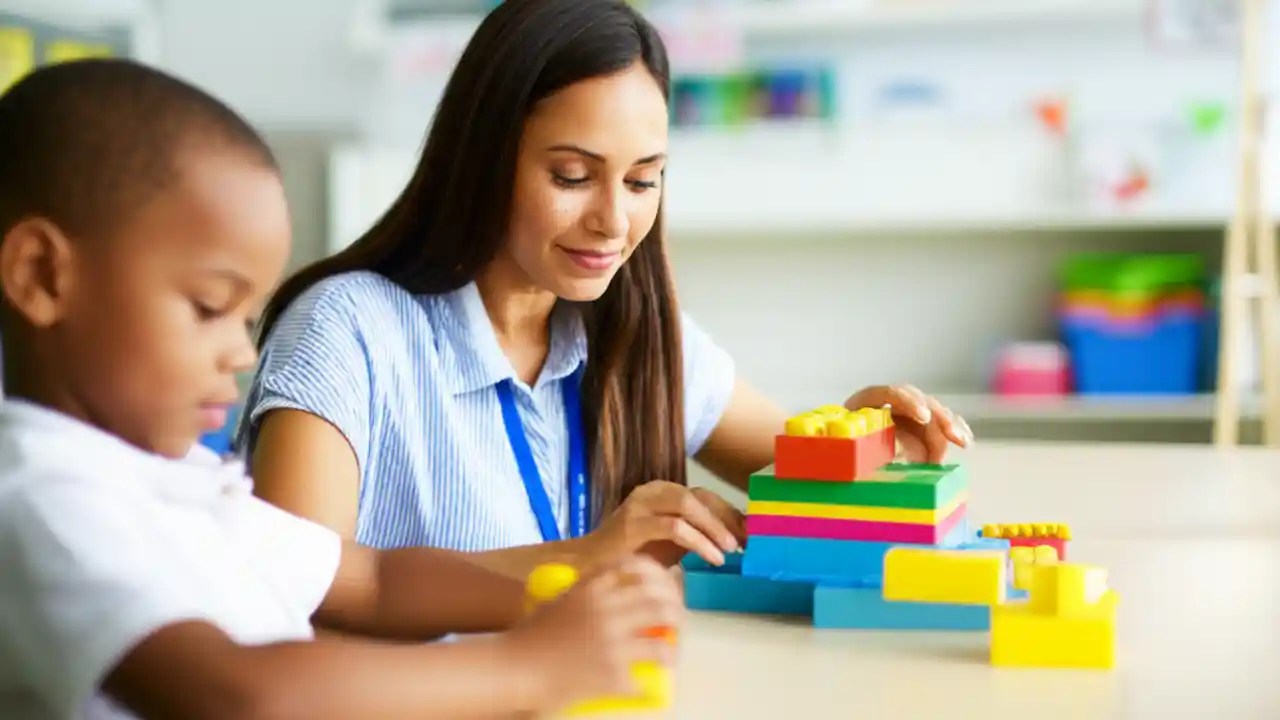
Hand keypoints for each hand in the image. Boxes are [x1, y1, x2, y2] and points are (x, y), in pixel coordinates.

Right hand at [506, 556, 683, 711]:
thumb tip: (614, 591)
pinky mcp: (612, 674)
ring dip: (671, 650)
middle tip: (676, 622)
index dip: (659, 577)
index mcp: (593, 588)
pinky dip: (645, 686)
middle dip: (675, 611)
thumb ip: (587, 590)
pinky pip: (642, 681)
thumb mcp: (559, 600)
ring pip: (661, 642)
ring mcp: (613, 642)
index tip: (665, 587)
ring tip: (671, 655)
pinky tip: (646, 688)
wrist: (514, 667)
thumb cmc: (530, 635)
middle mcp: (608, 610)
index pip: (639, 569)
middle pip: (659, 602)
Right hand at [585, 482, 744, 569]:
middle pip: (699, 496)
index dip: (729, 513)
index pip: (704, 496)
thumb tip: (736, 539)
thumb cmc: (632, 557)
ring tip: (731, 549)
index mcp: (662, 492)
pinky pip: (675, 527)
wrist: (589, 566)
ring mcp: (641, 504)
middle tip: (745, 541)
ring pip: (688, 504)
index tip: (749, 533)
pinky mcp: (634, 524)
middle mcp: (652, 491)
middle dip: (726, 518)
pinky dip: (699, 542)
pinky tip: (713, 557)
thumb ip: (697, 535)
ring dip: (714, 527)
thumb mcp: (671, 543)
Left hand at [844, 384, 973, 463]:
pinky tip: (965, 439)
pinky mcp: (917, 428)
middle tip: (953, 434)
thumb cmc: (841, 453)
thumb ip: (870, 450)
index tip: (924, 417)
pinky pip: (939, 425)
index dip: (908, 401)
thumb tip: (893, 455)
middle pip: (917, 402)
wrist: (840, 461)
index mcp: (864, 403)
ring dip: (949, 427)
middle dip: (938, 416)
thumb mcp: (851, 450)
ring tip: (963, 442)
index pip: (888, 393)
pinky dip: (952, 431)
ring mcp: (904, 415)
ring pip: (933, 414)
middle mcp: (887, 405)